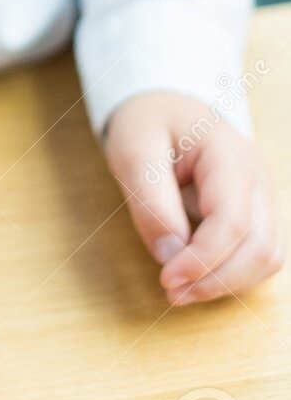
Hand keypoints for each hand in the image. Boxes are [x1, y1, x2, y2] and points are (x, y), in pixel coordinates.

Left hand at [104, 89, 284, 305]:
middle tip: (171, 292)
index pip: (232, 221)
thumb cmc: (147, 123)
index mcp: (228, 152)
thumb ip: (151, 201)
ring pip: (267, 257)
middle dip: (217, 280)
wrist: (162, 107)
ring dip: (228, 283)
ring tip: (181, 289)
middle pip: (259, 247)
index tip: (166, 279)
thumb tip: (172, 256)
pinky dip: (234, 273)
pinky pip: (260, 254)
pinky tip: (198, 275)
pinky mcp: (258, 212)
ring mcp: (264, 194)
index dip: (203, 260)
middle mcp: (257, 175)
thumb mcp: (133, 151)